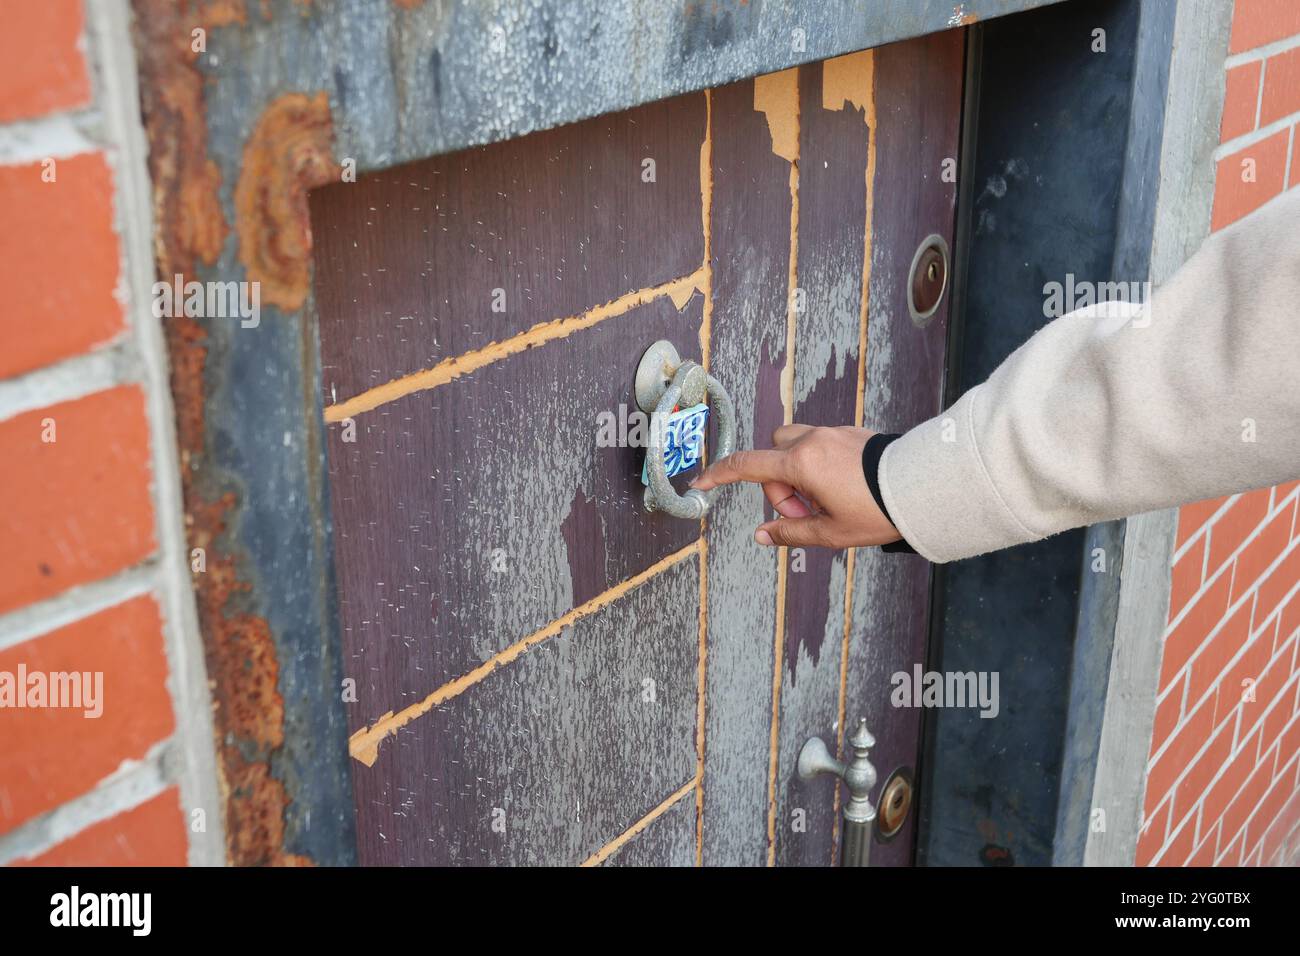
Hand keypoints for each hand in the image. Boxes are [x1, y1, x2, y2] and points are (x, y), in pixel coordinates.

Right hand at [690, 425, 901, 548]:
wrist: (921, 485)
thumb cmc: (877, 511)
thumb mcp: (831, 533)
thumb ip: (790, 532)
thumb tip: (762, 534)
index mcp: (801, 464)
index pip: (747, 466)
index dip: (720, 474)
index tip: (702, 481)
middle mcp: (812, 441)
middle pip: (772, 456)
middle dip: (779, 487)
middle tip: (805, 515)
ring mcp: (831, 433)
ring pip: (794, 446)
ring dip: (796, 473)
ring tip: (823, 502)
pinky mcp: (849, 432)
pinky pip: (818, 445)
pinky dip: (817, 466)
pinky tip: (841, 489)